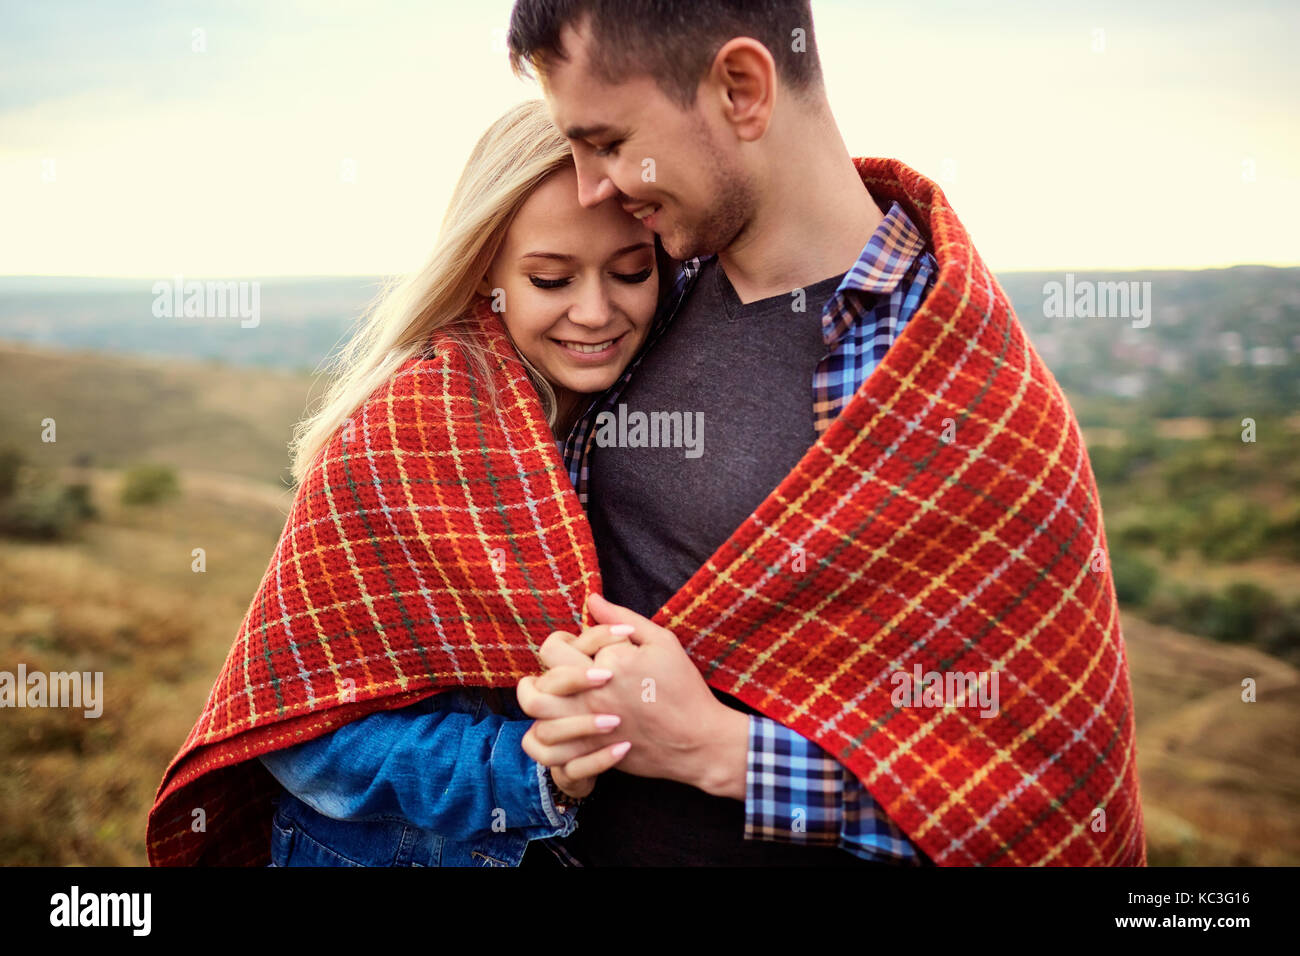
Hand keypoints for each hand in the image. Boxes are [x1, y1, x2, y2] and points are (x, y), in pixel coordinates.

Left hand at [522, 593, 749, 798]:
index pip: (559, 646)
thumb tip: (591, 599)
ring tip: (550, 692)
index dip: (568, 641)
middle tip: (563, 666)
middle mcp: (592, 694)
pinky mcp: (591, 750)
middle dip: (546, 665)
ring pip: (537, 710)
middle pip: (541, 675)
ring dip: (536, 698)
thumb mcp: (661, 642)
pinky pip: (550, 745)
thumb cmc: (684, 688)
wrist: (699, 740)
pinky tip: (559, 722)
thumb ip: (622, 618)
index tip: (587, 646)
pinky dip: (546, 732)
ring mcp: (589, 725)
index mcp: (607, 663)